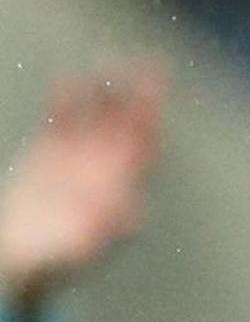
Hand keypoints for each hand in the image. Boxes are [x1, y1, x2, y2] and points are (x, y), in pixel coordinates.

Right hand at [0, 70, 162, 308]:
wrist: (17, 255)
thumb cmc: (54, 260)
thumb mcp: (79, 252)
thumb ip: (103, 234)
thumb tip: (132, 218)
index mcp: (120, 185)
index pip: (144, 144)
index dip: (153, 119)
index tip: (160, 97)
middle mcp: (105, 166)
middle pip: (127, 122)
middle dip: (139, 94)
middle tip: (150, 61)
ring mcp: (78, 156)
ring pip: (96, 116)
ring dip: (104, 90)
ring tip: (106, 61)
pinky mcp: (49, 152)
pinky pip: (61, 120)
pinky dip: (64, 101)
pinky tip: (65, 79)